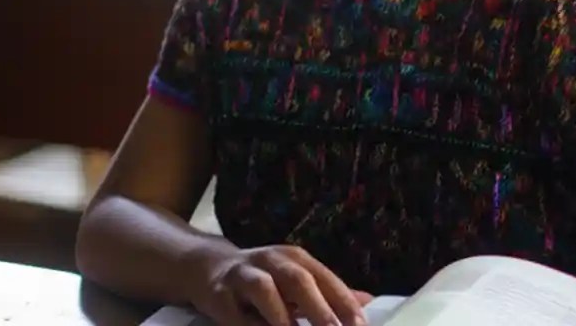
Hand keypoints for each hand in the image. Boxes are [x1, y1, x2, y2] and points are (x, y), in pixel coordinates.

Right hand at [187, 244, 368, 325]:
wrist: (207, 267)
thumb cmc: (263, 278)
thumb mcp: (296, 278)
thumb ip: (329, 292)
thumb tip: (368, 302)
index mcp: (296, 258)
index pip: (326, 278)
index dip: (344, 303)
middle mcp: (272, 260)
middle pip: (299, 281)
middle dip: (319, 310)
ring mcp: (244, 274)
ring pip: (265, 290)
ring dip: (283, 317)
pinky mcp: (219, 294)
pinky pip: (237, 313)